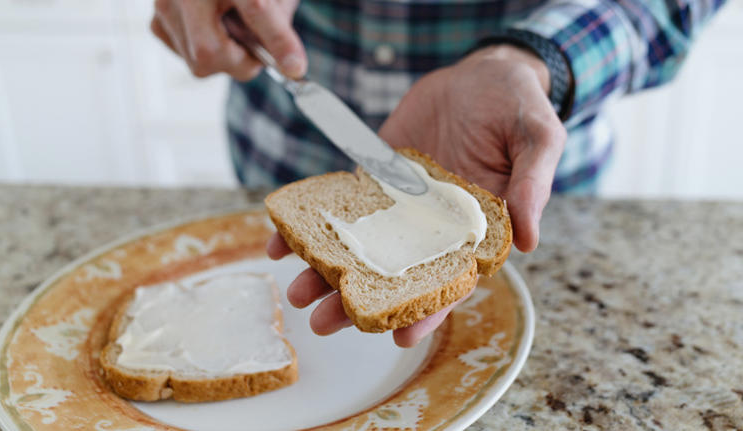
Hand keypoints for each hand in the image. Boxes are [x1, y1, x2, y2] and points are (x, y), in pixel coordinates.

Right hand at [151, 0, 305, 79]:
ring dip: (226, 59)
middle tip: (257, 52)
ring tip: (233, 33)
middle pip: (209, 52)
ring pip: (198, 61)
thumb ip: (279, 22)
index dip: (278, 41)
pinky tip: (214, 32)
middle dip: (240, 62)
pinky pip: (186, 57)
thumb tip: (289, 64)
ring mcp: (165, 5)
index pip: (255, 8)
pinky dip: (207, 54)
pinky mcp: (157, 21)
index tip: (294, 67)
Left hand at [270, 45, 565, 346]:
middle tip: (324, 321)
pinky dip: (314, 222)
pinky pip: (341, 203)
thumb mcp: (538, 138)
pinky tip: (282, 239)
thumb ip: (531, 186)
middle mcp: (432, 225)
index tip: (399, 338)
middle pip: (393, 273)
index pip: (449, 282)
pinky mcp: (376, 176)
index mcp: (473, 230)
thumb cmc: (518, 106)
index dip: (427, 311)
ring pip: (362, 245)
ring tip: (296, 291)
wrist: (483, 71)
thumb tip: (529, 240)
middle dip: (358, 301)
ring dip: (328, 270)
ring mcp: (400, 203)